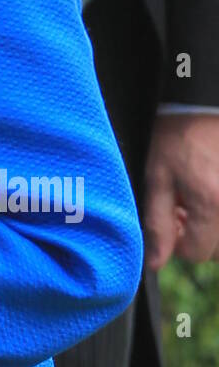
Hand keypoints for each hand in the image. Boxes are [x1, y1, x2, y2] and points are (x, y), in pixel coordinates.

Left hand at [144, 113, 218, 269]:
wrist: (202, 104)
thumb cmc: (177, 136)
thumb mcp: (157, 177)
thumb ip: (157, 223)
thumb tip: (155, 262)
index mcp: (211, 204)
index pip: (196, 253)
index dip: (177, 243)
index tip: (170, 222)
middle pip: (216, 249)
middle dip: (197, 236)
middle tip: (183, 208)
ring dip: (210, 227)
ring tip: (197, 199)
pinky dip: (217, 214)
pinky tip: (208, 193)